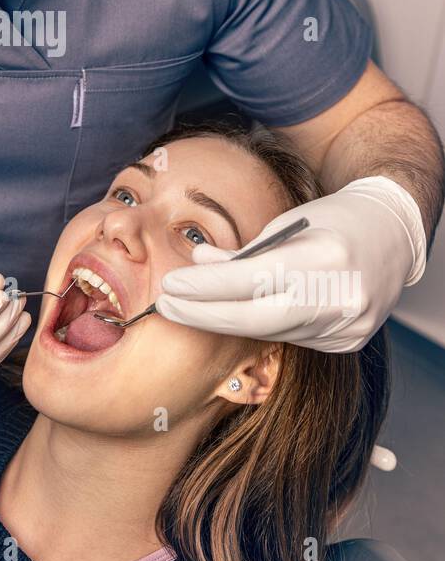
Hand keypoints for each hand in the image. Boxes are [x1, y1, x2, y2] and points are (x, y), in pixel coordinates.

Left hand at [157, 177, 426, 351]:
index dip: (205, 289)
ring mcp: (348, 326)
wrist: (394, 234)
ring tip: (192, 307)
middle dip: (204, 315)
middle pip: (256, 320)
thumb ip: (242, 252)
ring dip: (228, 321)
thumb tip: (195, 266)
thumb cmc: (336, 219)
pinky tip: (238, 314)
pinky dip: (262, 326)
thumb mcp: (287, 222)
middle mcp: (340, 297)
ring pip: (270, 332)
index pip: (252, 281)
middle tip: (166, 306)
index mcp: (325, 257)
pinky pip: (291, 338)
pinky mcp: (347, 342)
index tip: (169, 287)